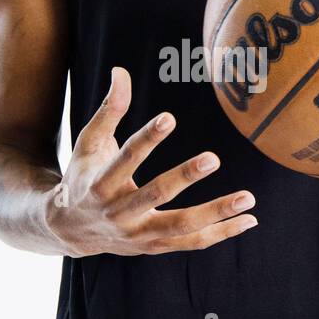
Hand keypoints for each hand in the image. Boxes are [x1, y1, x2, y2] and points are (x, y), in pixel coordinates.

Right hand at [45, 66, 257, 255]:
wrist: (70, 230)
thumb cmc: (84, 176)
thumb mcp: (90, 143)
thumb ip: (110, 110)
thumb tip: (121, 71)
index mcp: (99, 184)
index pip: (125, 159)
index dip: (146, 139)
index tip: (169, 118)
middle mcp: (119, 212)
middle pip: (154, 195)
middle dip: (184, 177)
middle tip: (213, 158)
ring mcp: (138, 234)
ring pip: (180, 226)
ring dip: (215, 213)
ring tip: (248, 197)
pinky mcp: (154, 247)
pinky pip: (191, 242)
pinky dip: (220, 233)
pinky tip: (248, 220)